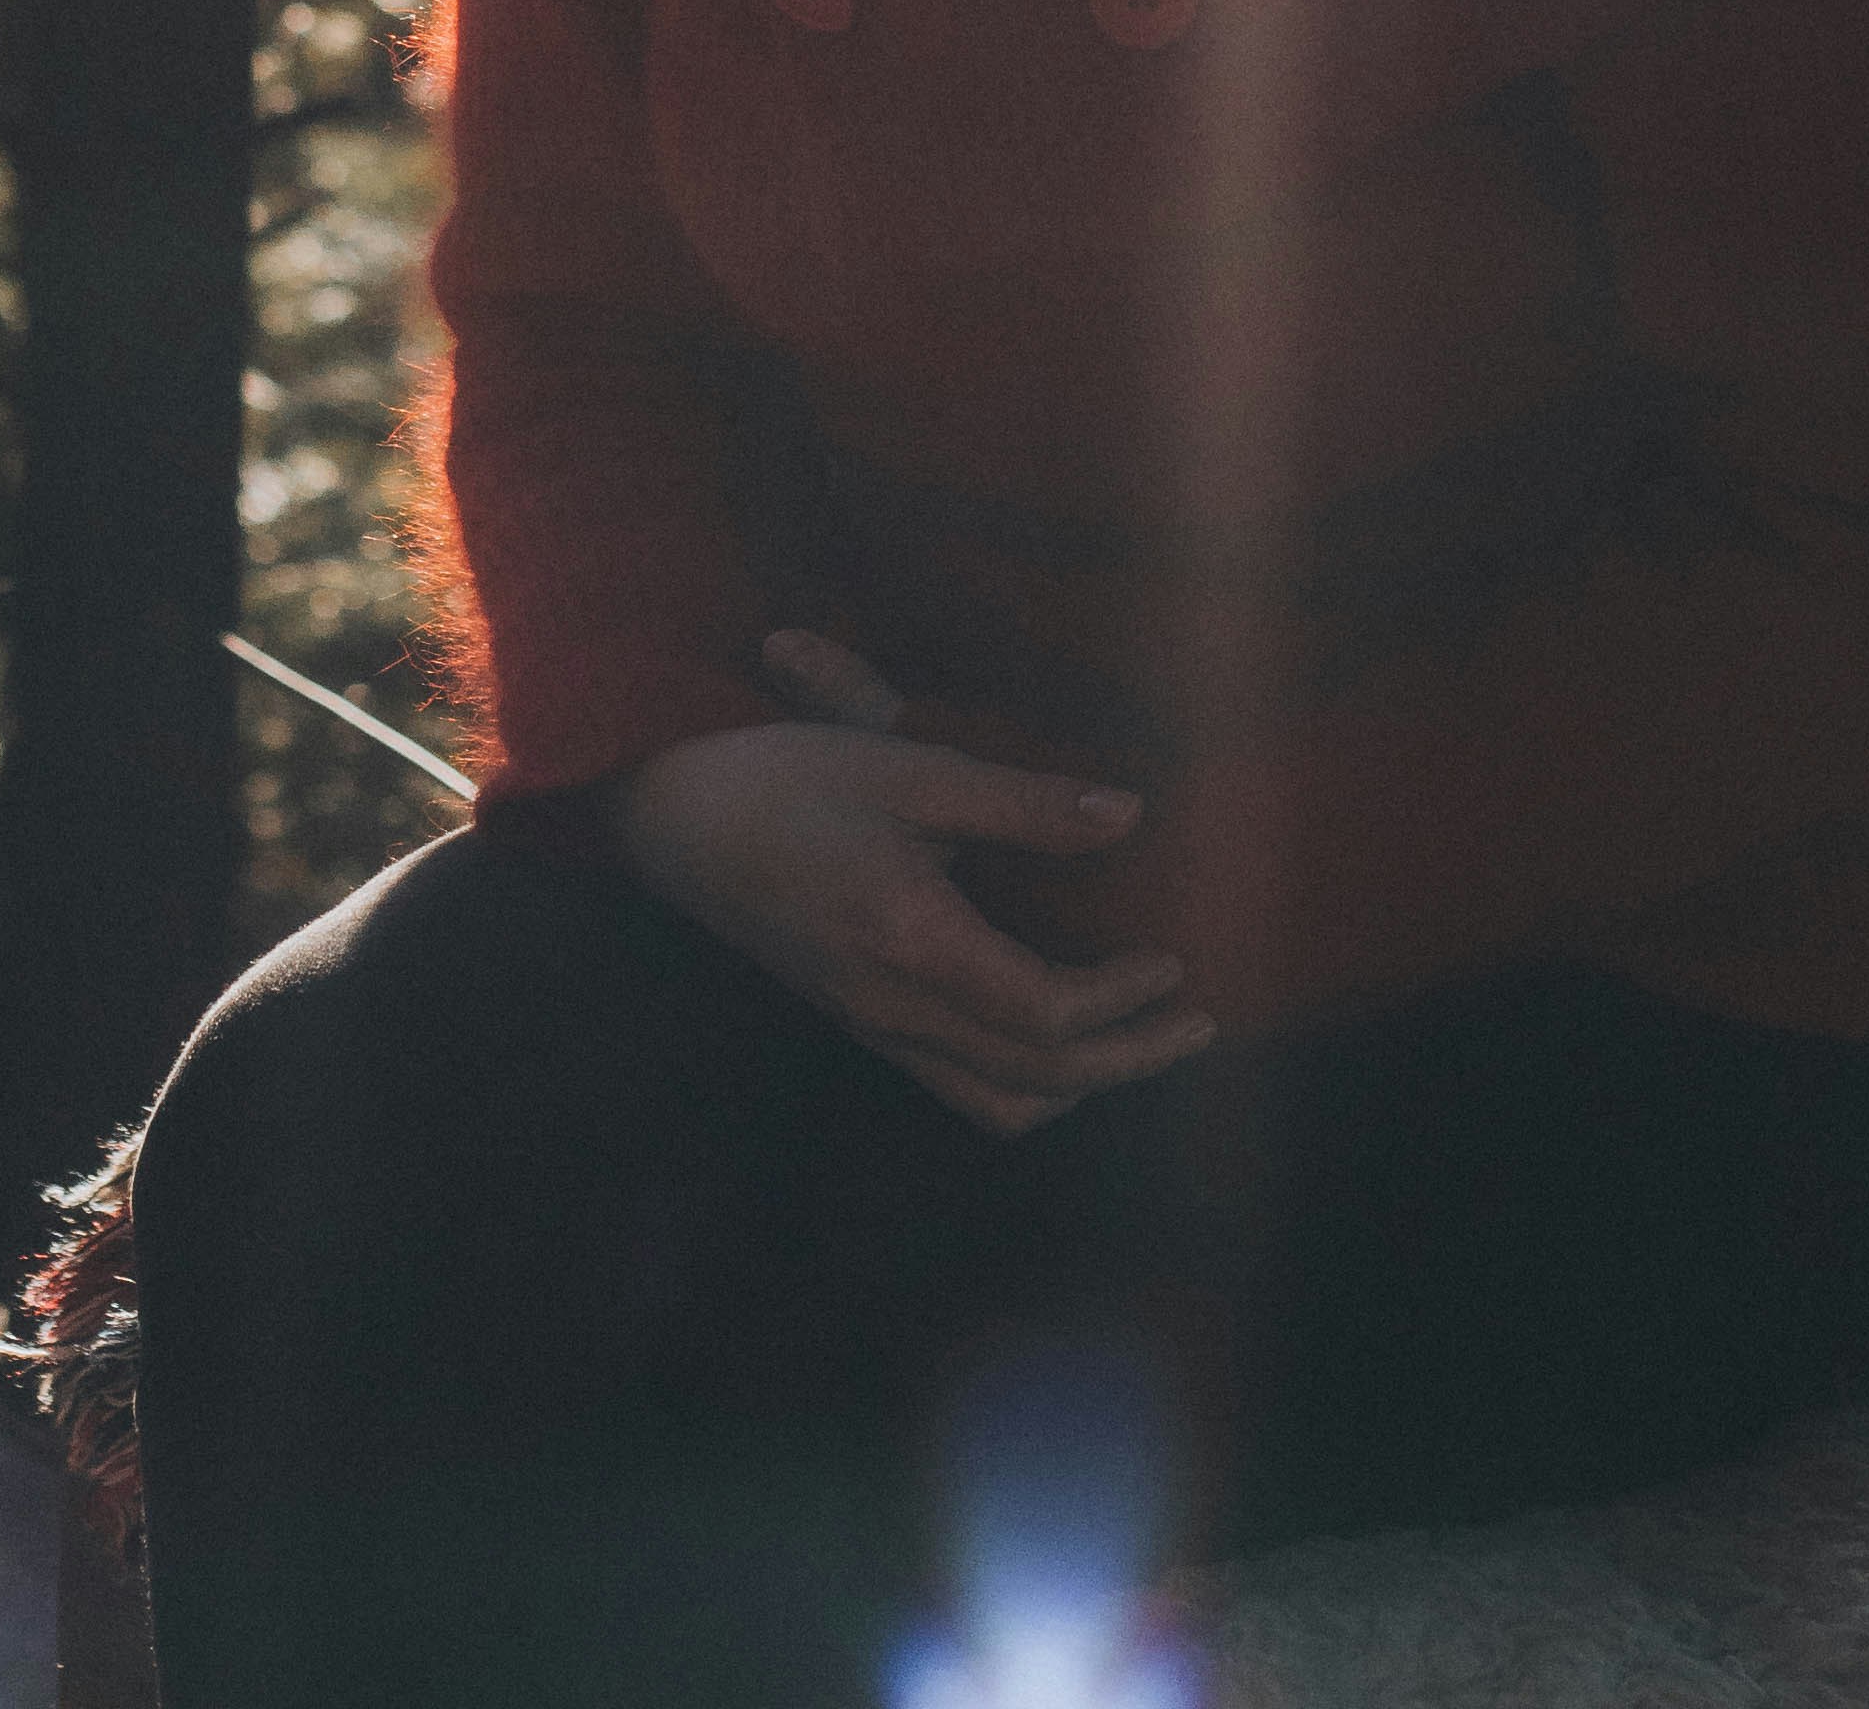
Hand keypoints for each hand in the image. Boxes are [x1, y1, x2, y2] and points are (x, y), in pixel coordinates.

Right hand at [614, 675, 1212, 1136]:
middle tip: (1197, 1021)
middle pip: (1034, 1079)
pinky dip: (1022, 1081)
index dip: (1123, 1001)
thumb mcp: (909, 765)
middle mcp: (891, 1006)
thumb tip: (1131, 815)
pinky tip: (1050, 1034)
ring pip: (994, 1102)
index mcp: (911, 940)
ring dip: (1078, 1083)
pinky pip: (955, 1086)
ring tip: (1137, 1037)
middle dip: (1128, 1059)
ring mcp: (870, 1024)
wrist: (671, 816)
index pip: (1043, 1015)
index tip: (1173, 960)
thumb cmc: (788, 774)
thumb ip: (1023, 801)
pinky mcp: (857, 1020)